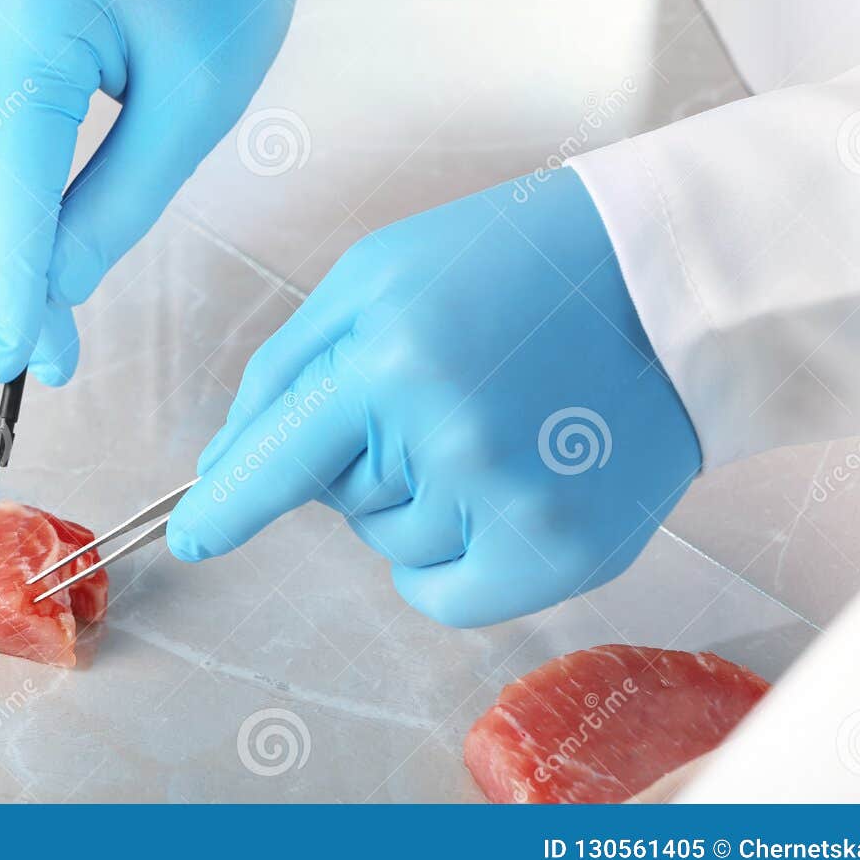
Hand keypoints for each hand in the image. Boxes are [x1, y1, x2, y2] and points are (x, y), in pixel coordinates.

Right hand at [0, 0, 399, 384]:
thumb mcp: (197, 100)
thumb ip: (119, 202)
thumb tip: (55, 290)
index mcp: (33, 18)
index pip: (7, 188)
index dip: (11, 289)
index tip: (23, 366)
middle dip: (0, 275)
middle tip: (50, 350)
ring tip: (36, 291)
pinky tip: (14, 221)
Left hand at [169, 168, 702, 626]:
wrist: (667, 281)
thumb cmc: (511, 262)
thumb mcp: (377, 276)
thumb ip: (289, 367)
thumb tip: (226, 459)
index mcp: (390, 361)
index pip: (277, 458)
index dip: (226, 504)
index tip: (192, 537)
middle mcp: (446, 441)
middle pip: (338, 497)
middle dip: (363, 455)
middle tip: (444, 388)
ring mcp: (511, 503)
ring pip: (391, 544)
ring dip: (413, 500)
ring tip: (488, 424)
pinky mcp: (565, 552)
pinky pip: (447, 596)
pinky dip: (444, 565)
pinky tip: (483, 501)